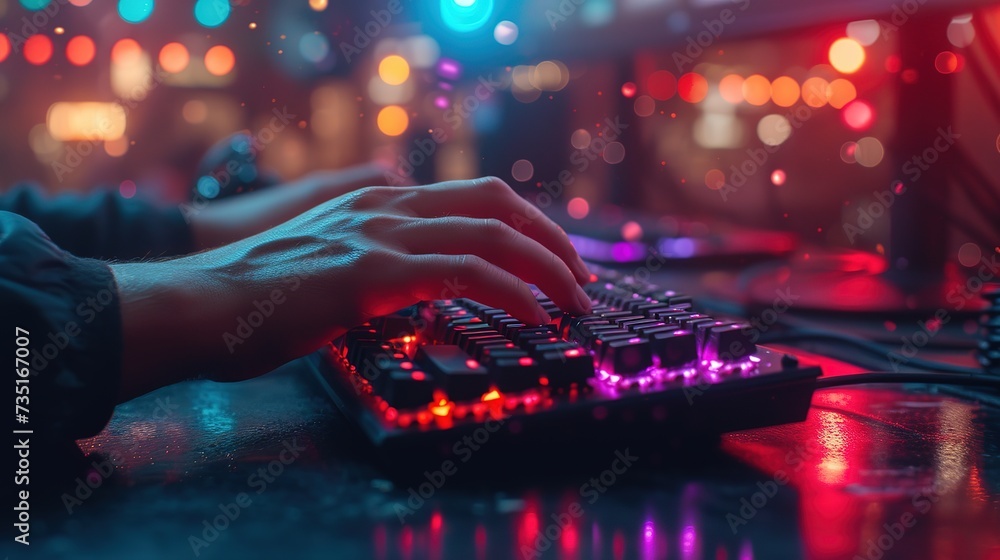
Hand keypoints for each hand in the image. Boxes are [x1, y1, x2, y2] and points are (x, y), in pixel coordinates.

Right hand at [111, 177, 590, 399]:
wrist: (198, 305)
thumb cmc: (258, 301)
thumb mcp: (332, 273)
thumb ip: (383, 273)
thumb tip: (429, 296)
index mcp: (378, 202)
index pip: (476, 197)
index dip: (528, 225)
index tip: (556, 261)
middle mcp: (386, 205)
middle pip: (497, 202)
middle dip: (553, 239)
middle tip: (583, 280)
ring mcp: (380, 234)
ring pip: (493, 233)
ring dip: (548, 267)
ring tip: (577, 303)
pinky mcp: (372, 272)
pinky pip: (466, 273)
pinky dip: (513, 292)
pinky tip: (536, 315)